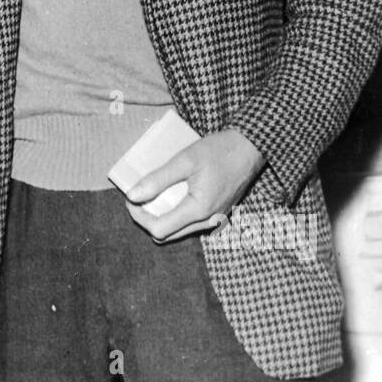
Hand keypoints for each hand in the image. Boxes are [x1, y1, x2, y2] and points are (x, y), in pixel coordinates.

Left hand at [125, 127, 265, 242]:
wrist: (250, 147)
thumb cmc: (219, 150)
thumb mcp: (184, 160)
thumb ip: (157, 180)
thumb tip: (132, 196)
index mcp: (199, 210)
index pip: (158, 229)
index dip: (139, 216)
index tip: (131, 197)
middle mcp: (208, 222)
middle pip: (167, 235)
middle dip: (148, 218)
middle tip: (139, 197)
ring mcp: (215, 220)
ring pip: (179, 231)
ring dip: (162, 216)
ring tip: (155, 194)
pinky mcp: (218, 214)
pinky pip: (191, 223)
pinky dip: (177, 213)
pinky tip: (174, 194)